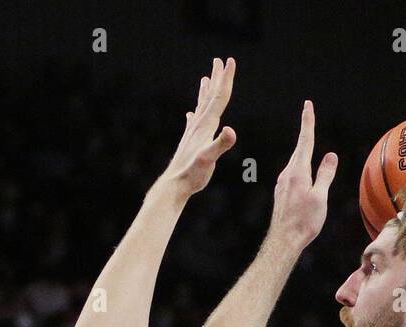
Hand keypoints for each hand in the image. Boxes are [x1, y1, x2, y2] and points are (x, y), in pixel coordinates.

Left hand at [157, 57, 236, 198]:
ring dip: (205, 92)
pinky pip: (193, 123)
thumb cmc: (193, 174)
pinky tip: (190, 115)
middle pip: (210, 97)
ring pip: (201, 107)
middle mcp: (198, 125)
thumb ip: (220, 144)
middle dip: (217, 78)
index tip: (230, 61)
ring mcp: (192, 133)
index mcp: (206, 125)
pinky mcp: (189, 143)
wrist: (174, 186)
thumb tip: (231, 131)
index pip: (219, 97)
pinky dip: (194, 115)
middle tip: (220, 60)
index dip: (226, 79)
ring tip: (205, 79)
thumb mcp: (209, 159)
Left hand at [267, 101, 337, 252]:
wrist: (284, 240)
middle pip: (300, 149)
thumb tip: (330, 155)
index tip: (307, 105)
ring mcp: (282, 183)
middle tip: (308, 112)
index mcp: (297, 172)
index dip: (307, 122)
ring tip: (309, 141)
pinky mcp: (281, 191)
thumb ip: (325, 174)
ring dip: (305, 153)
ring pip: (297, 163)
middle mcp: (287, 174)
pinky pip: (294, 174)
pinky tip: (305, 172)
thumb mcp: (320, 197)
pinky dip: (302, 167)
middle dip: (306, 132)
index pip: (305, 141)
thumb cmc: (304, 221)